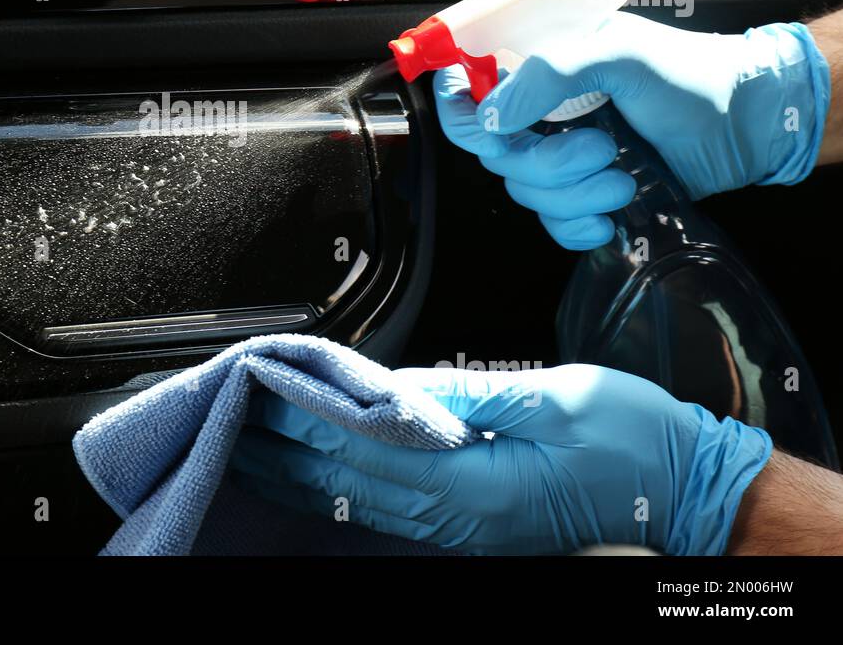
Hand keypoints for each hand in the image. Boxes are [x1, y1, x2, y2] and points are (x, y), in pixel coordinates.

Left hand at [228, 364, 770, 554]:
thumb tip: (398, 386)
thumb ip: (469, 393)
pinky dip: (334, 489)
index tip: (260, 386)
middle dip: (279, 448)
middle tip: (226, 412)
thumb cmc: (635, 441)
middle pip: (344, 484)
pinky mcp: (470, 525)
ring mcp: (462, 529)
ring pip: (355, 502)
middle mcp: (458, 518)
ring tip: (245, 443)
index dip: (304, 417)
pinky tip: (308, 477)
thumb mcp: (555, 396)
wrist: (688, 492)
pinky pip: (383, 510)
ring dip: (295, 472)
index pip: (361, 448)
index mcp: (475, 486)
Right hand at [434, 13, 828, 248]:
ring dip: (575, 194)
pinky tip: (610, 218)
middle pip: (495, 154)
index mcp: (537, 67)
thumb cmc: (690, 76)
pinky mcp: (582, 194)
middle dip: (546, 164)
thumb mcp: (621, 52)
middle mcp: (539, 111)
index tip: (489, 129)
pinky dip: (577, 227)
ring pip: (525, 192)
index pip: (467, 89)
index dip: (461, 112)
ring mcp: (558, 154)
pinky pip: (551, 224)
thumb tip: (493, 117)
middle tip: (602, 149)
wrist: (746, 125)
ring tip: (626, 178)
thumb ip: (551, 73)